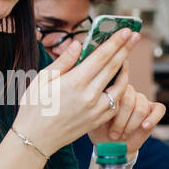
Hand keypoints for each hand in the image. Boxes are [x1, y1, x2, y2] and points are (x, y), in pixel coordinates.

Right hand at [14, 29, 138, 155]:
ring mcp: (96, 109)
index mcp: (75, 82)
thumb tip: (78, 44)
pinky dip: (120, 89)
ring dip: (125, 69)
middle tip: (135, 35)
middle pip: (114, 67)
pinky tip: (117, 81)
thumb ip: (63, 61)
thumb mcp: (42, 79)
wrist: (35, 139)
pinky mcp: (98, 120)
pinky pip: (116, 102)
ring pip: (120, 85)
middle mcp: (89, 95)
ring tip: (125, 57)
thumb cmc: (34, 107)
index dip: (115, 41)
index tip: (125, 30)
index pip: (102, 56)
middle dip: (126, 48)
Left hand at [86, 63, 166, 154]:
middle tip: (113, 135)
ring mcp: (142, 101)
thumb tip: (98, 102)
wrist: (113, 147)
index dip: (113, 110)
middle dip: (121, 121)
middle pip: (129, 100)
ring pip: (141, 107)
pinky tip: (144, 127)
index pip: (116, 92)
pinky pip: (159, 109)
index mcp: (113, 92)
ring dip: (132, 124)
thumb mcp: (95, 122)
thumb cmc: (102, 132)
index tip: (106, 125)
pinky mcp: (154, 110)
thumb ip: (98, 110)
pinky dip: (152, 118)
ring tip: (123, 135)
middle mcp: (129, 93)